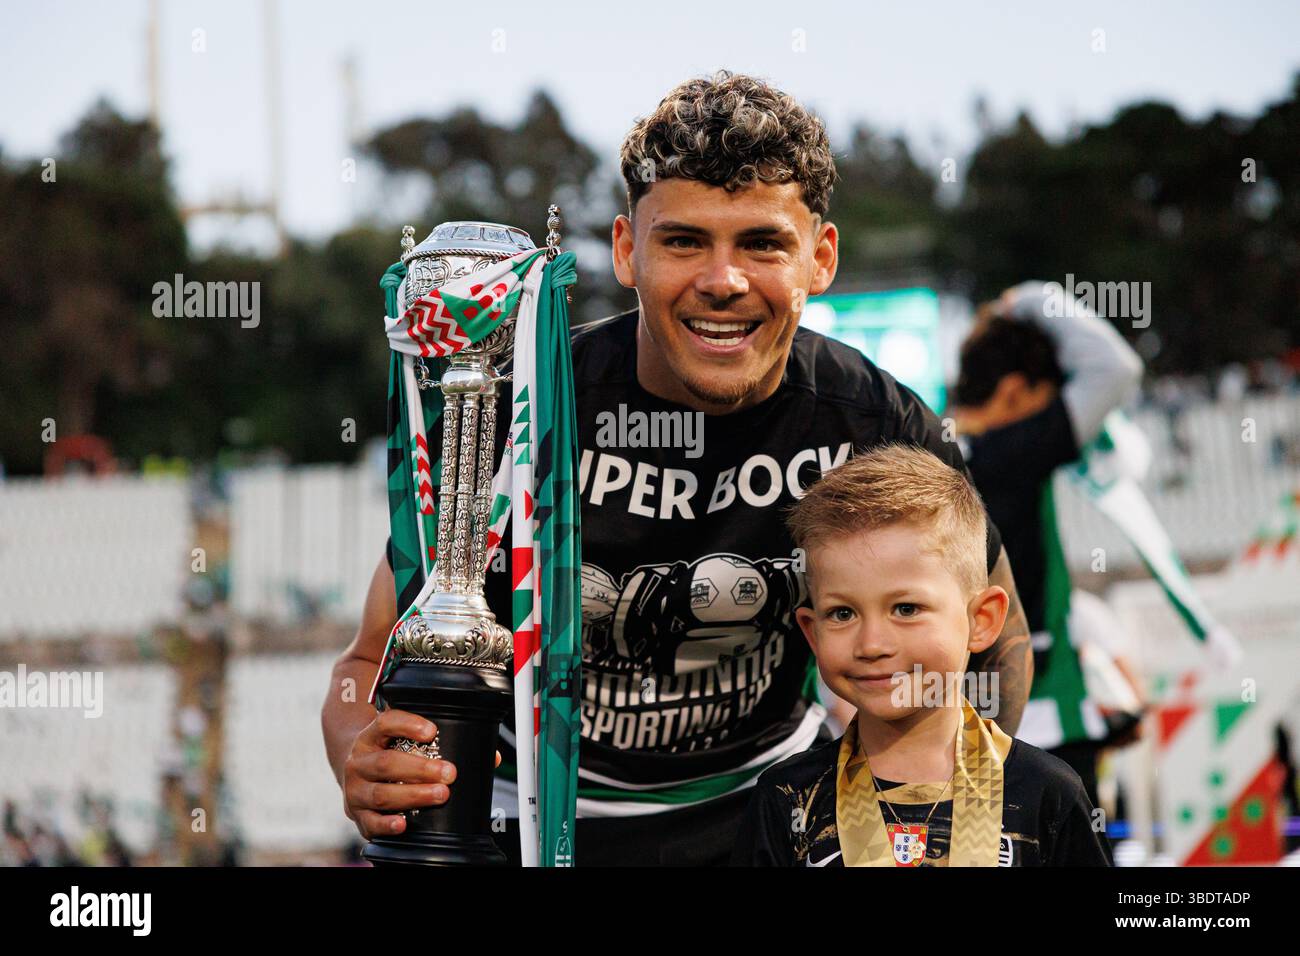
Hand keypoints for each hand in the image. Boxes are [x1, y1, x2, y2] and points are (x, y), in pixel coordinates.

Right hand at [342, 708, 501, 839]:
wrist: (353, 774)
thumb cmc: (388, 754)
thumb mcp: (404, 741)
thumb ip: (442, 742)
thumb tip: (491, 757)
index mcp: (371, 737)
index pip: (385, 723)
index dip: (408, 724)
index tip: (432, 731)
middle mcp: (359, 762)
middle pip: (386, 763)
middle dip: (421, 769)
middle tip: (449, 773)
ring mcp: (355, 790)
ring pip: (382, 794)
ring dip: (413, 795)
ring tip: (440, 794)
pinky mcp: (358, 815)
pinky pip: (371, 823)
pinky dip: (388, 825)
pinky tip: (404, 823)